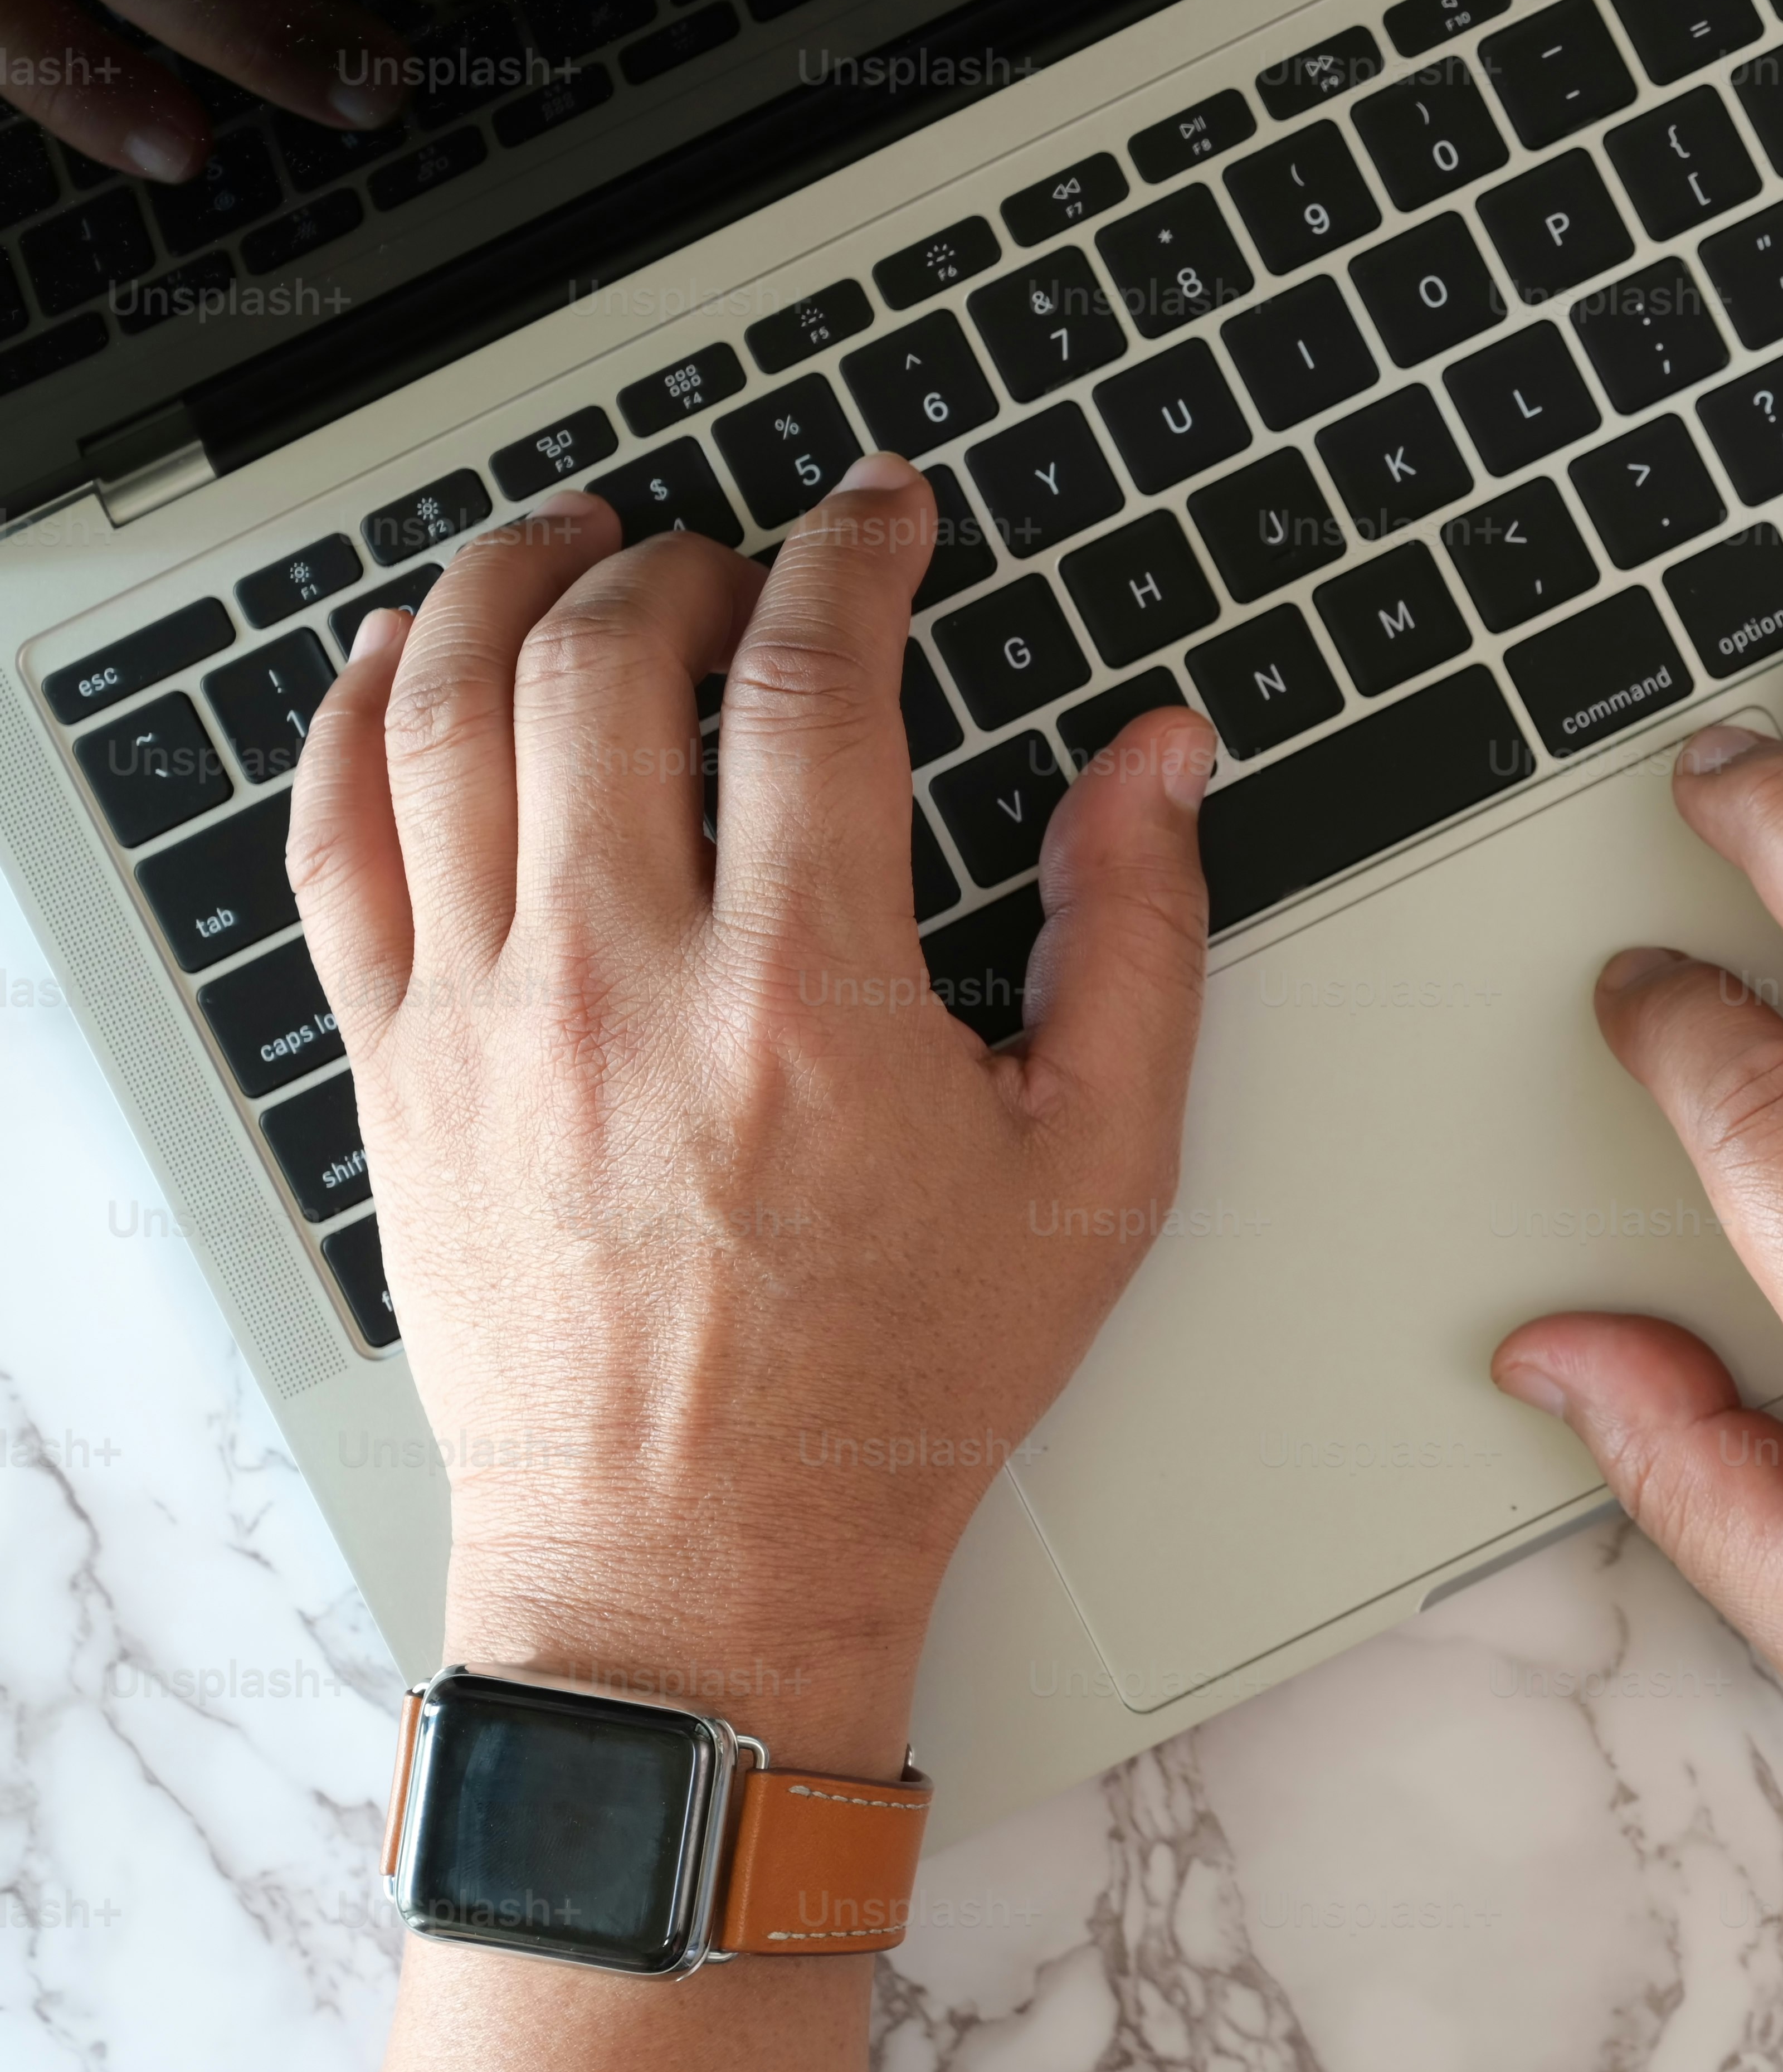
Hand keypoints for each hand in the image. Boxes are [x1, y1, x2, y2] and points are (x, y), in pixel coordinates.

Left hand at [287, 459, 1216, 1766]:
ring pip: (450, 717)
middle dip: (682, 559)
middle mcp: (622, 986)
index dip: (851, 555)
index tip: (877, 512)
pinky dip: (362, 714)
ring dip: (510, 588)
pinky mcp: (398, 1071)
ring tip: (571, 540)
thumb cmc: (896, 1385)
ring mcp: (483, 1023)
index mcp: (807, 998)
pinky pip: (337, 843)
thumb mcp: (1095, 1169)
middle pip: (609, 663)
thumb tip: (1156, 760)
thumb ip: (1134, 938)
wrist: (696, 1559)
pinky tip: (409, 653)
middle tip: (742, 549)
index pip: (812, 683)